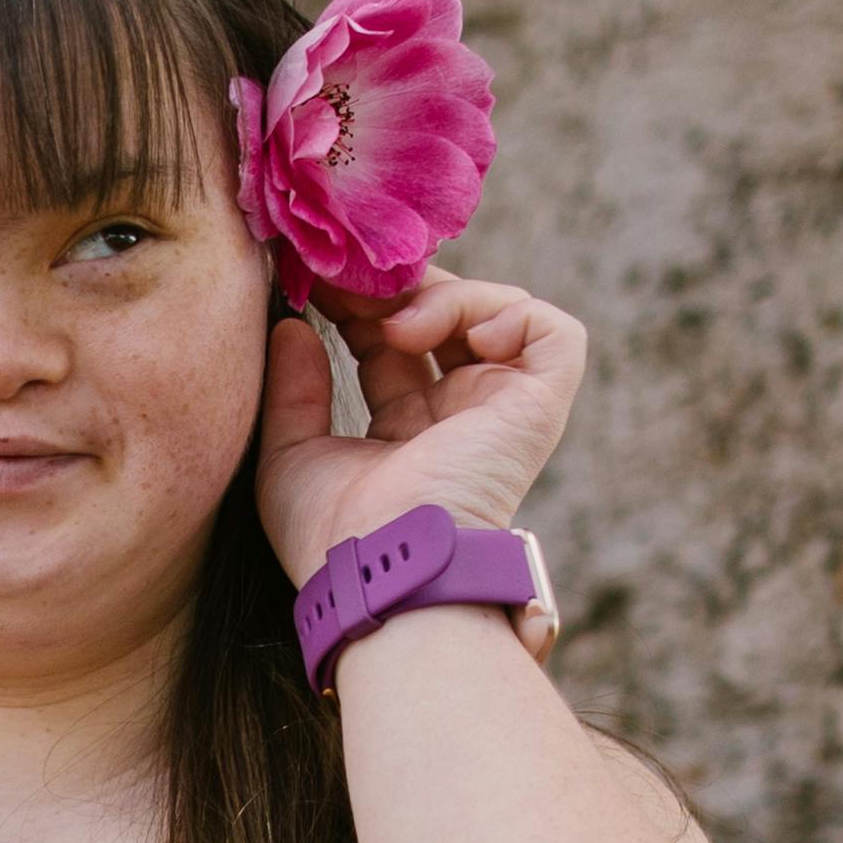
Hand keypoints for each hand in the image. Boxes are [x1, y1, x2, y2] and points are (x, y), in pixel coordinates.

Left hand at [255, 271, 585, 578]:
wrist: (380, 566)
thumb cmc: (333, 535)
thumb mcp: (292, 454)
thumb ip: (292, 390)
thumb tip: (291, 328)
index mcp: (405, 429)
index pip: (390, 341)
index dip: (358, 306)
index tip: (315, 283)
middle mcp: (457, 415)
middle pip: (440, 318)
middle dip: (393, 288)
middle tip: (346, 277)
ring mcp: (501, 409)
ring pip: (496, 312)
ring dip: (440, 295)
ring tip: (392, 319)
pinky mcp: (538, 406)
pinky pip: (551, 331)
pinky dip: (507, 311)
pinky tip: (449, 332)